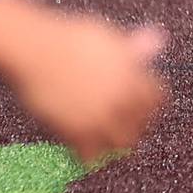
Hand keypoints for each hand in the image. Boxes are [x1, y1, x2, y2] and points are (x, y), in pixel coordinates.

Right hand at [0, 0, 167, 164]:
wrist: (33, 50)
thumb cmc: (68, 39)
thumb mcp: (107, 38)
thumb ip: (133, 47)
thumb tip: (159, 40)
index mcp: (131, 74)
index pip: (156, 98)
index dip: (152, 103)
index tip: (146, 106)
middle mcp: (119, 97)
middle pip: (141, 124)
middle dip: (138, 125)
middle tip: (130, 127)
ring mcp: (97, 116)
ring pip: (121, 143)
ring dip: (117, 142)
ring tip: (111, 140)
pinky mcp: (73, 131)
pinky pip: (91, 154)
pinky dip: (91, 153)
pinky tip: (87, 148)